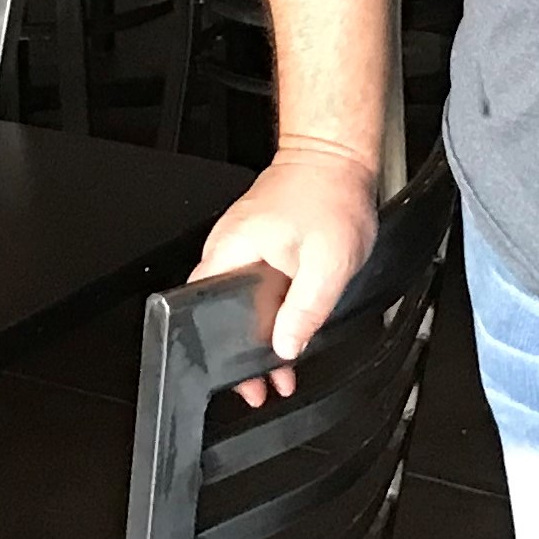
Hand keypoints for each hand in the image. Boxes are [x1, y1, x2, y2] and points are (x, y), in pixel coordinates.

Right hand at [193, 140, 380, 404]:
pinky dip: (266, 310)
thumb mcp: (327, 263)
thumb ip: (305, 309)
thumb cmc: (330, 196)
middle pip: (218, 311)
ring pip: (238, 300)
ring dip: (258, 334)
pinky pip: (252, 283)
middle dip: (241, 354)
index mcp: (230, 251)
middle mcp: (227, 247)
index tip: (244, 378)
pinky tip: (287, 326)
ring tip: (280, 367)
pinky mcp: (257, 240)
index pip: (202, 309)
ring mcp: (241, 242)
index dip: (222, 350)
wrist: (336, 154)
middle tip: (262, 383)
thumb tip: (285, 347)